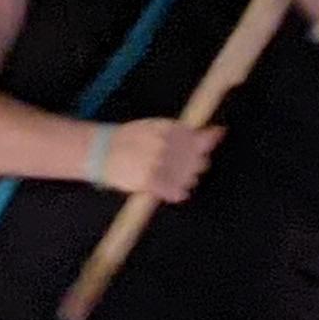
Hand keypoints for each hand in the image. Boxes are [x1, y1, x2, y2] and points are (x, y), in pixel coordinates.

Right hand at [101, 117, 222, 201]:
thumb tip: (218, 132)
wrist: (100, 150)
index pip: (201, 140)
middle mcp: (166, 145)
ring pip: (190, 178)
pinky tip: (172, 190)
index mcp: (168, 129)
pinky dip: (177, 193)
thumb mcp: (156, 125)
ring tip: (169, 176)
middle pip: (199, 162)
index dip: (205, 146)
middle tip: (177, 165)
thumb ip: (186, 130)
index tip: (204, 147)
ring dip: (185, 180)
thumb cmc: (128, 138)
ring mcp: (158, 163)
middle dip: (194, 165)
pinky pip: (176, 192)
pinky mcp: (149, 180)